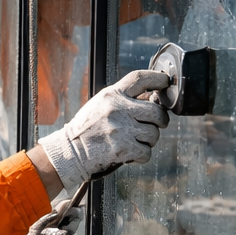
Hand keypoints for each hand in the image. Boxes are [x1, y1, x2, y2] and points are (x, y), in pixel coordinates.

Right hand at [38, 71, 169, 193]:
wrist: (70, 152)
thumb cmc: (87, 130)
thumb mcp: (101, 106)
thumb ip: (123, 100)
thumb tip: (153, 98)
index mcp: (111, 95)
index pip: (139, 79)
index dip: (158, 78)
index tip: (166, 82)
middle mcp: (117, 109)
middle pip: (156, 111)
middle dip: (160, 120)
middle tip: (155, 124)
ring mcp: (121, 129)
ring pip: (154, 133)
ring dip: (149, 140)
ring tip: (134, 141)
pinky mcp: (124, 149)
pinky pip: (147, 152)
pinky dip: (141, 155)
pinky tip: (130, 153)